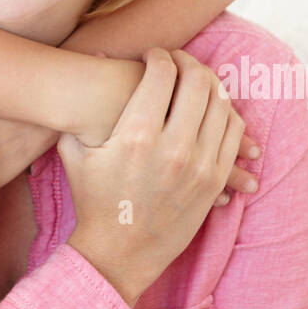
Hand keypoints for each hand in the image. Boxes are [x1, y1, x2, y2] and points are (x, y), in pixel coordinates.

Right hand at [60, 47, 245, 305]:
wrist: (117, 254)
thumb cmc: (92, 199)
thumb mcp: (74, 151)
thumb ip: (79, 107)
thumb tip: (86, 67)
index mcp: (136, 134)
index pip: (162, 72)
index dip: (159, 54)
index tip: (154, 55)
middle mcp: (173, 147)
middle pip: (198, 80)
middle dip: (188, 61)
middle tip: (178, 62)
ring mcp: (198, 165)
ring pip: (221, 103)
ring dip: (210, 85)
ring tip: (195, 83)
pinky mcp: (214, 182)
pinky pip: (232, 132)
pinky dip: (225, 113)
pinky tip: (210, 110)